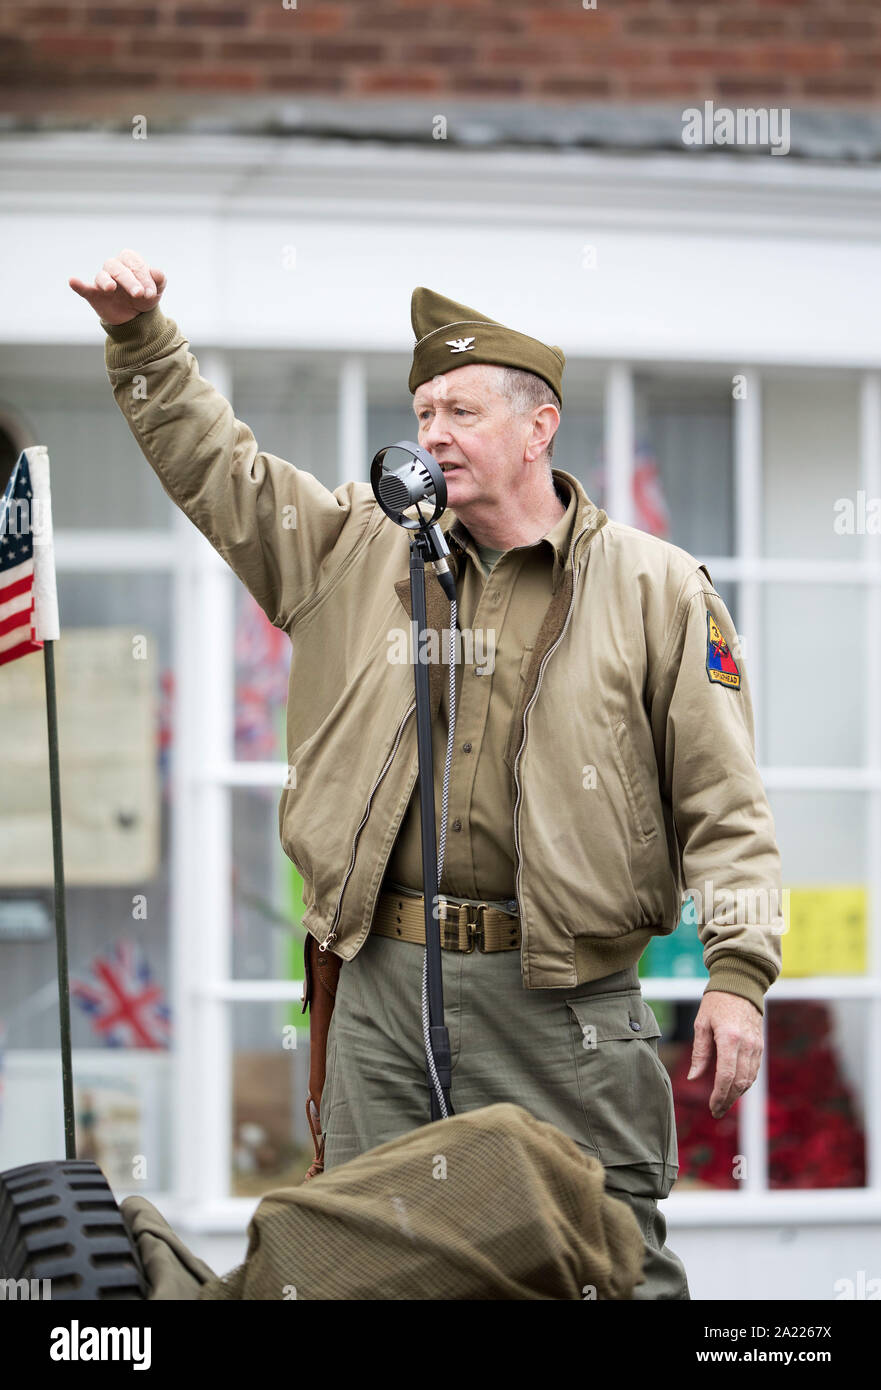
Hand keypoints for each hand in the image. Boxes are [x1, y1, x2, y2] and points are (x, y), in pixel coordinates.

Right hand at [69, 248, 165, 324]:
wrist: (137, 317)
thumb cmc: (145, 297)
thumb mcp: (156, 290)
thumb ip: (159, 280)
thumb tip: (156, 272)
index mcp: (129, 262)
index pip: (134, 262)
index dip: (143, 276)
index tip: (151, 293)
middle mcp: (114, 268)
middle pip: (118, 268)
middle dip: (129, 281)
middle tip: (139, 294)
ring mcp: (103, 281)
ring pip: (102, 276)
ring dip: (106, 281)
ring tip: (111, 289)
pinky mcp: (94, 294)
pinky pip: (84, 288)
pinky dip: (78, 284)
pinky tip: (73, 281)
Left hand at [687, 991, 763, 1117]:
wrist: (740, 985)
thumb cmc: (716, 1002)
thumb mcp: (701, 1023)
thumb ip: (700, 1052)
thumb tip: (694, 1077)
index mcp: (729, 1039)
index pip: (726, 1076)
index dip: (719, 1095)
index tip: (712, 1107)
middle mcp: (746, 1045)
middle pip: (740, 1082)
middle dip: (728, 1100)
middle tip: (716, 1111)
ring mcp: (756, 1046)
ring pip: (749, 1079)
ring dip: (737, 1094)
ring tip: (723, 1103)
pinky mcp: (760, 1045)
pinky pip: (754, 1071)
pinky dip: (745, 1083)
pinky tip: (733, 1088)